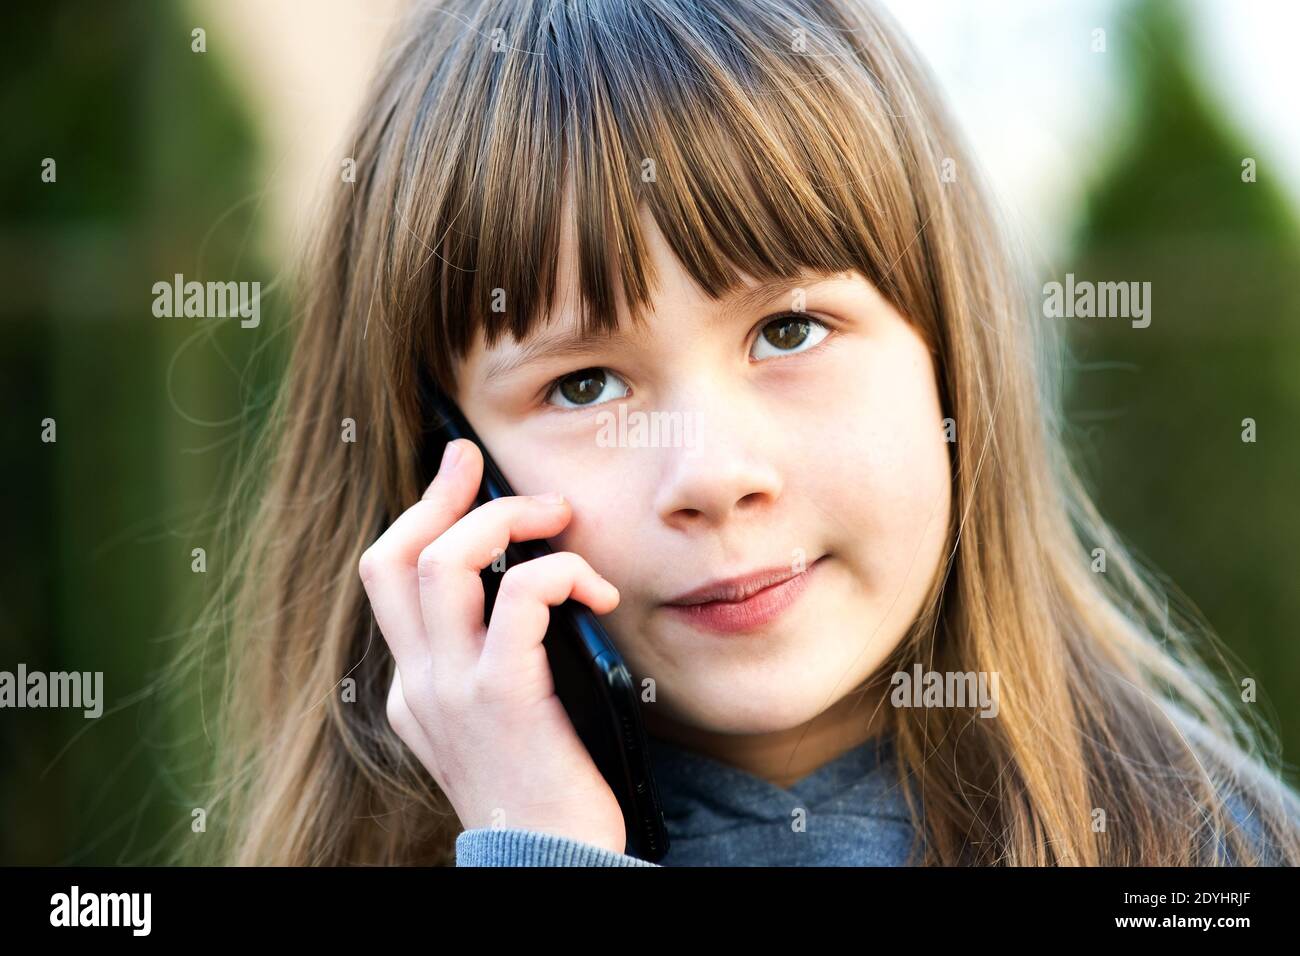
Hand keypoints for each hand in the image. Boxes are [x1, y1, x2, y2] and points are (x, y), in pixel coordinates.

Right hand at [358, 438, 627, 853]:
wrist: (551, 862)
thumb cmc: (546, 782)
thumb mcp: (501, 716)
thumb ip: (495, 655)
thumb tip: (529, 578)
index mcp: (414, 686)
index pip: (390, 576)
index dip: (422, 513)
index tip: (461, 473)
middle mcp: (419, 683)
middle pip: (394, 556)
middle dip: (444, 496)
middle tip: (495, 473)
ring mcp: (451, 690)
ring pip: (444, 561)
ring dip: (507, 522)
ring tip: (559, 522)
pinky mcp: (502, 698)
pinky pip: (519, 597)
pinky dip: (560, 572)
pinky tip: (595, 593)